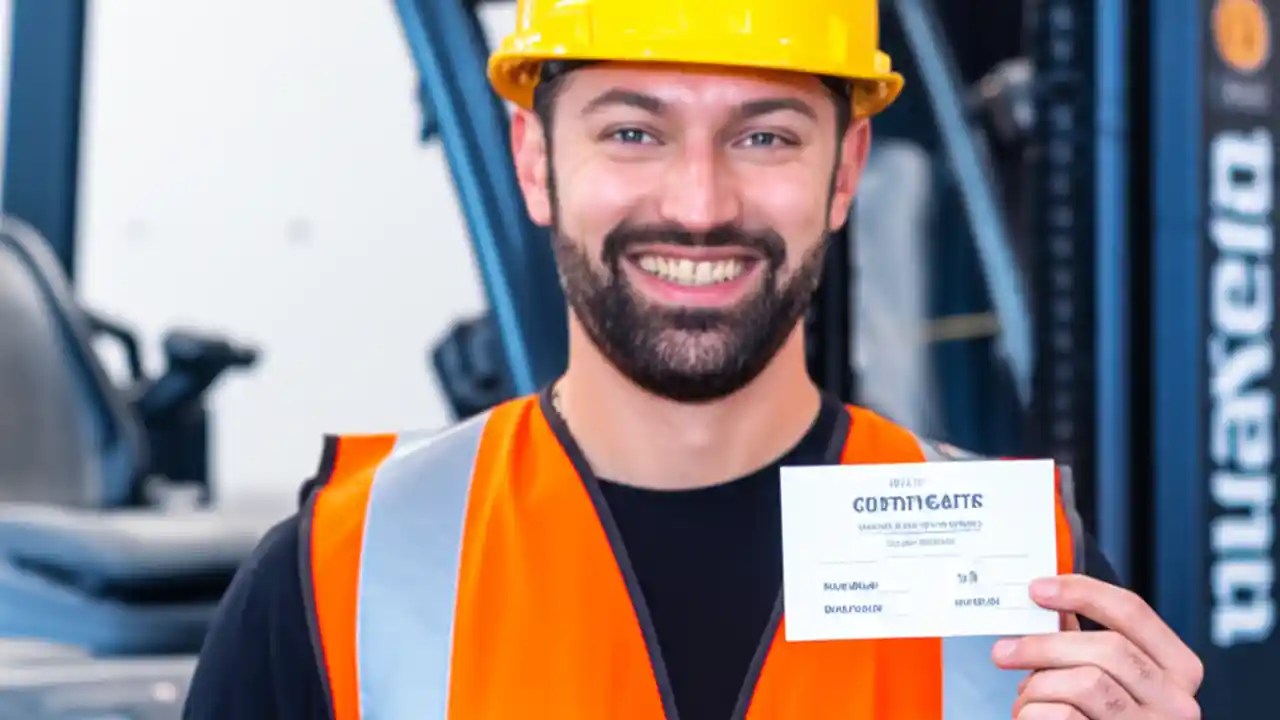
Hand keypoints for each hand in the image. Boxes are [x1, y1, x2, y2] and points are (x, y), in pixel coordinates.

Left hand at [991, 574, 1203, 718]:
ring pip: (1087, 684)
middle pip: (1108, 648)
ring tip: (1027, 698)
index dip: (1082, 592)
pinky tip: (1033, 716)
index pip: (1133, 612)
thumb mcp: (1106, 678)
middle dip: (1045, 646)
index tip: (1038, 589)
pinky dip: (1035, 712)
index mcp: (1177, 670)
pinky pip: (1065, 716)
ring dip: (1040, 687)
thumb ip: (1085, 642)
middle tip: (1004, 651)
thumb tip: (1050, 602)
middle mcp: (1176, 703)